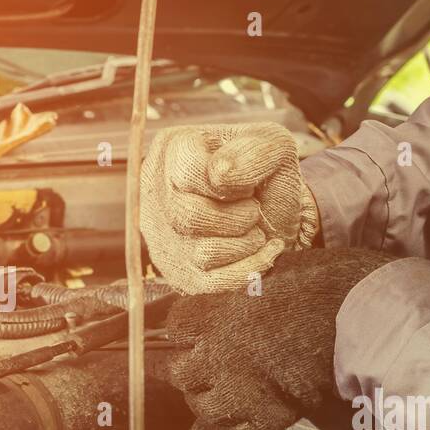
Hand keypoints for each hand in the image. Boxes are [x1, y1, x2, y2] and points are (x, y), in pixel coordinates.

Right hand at [140, 123, 319, 295]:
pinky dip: (250, 269)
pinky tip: (265, 252)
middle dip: (238, 217)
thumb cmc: (267, 174)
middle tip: (253, 210)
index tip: (247, 185)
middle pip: (187, 216)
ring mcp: (162, 237)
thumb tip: (218, 175)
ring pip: (202, 252)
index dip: (229, 184)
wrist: (276, 212)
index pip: (187, 172)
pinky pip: (213, 283)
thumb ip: (252, 151)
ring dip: (246, 243)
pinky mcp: (179, 274)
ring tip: (254, 229)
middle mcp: (153, 192)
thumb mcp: (273, 146)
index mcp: (170, 149)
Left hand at [165, 248, 394, 429]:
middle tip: (209, 362)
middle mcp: (224, 355)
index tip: (196, 327)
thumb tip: (248, 286)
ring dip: (206, 400)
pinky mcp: (271, 418)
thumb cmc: (335, 285)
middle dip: (190, 366)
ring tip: (221, 393)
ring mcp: (244, 391)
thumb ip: (253, 284)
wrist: (373, 320)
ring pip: (199, 406)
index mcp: (224, 313)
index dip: (186, 326)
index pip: (177, 324)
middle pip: (180, 370)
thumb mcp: (283, 268)